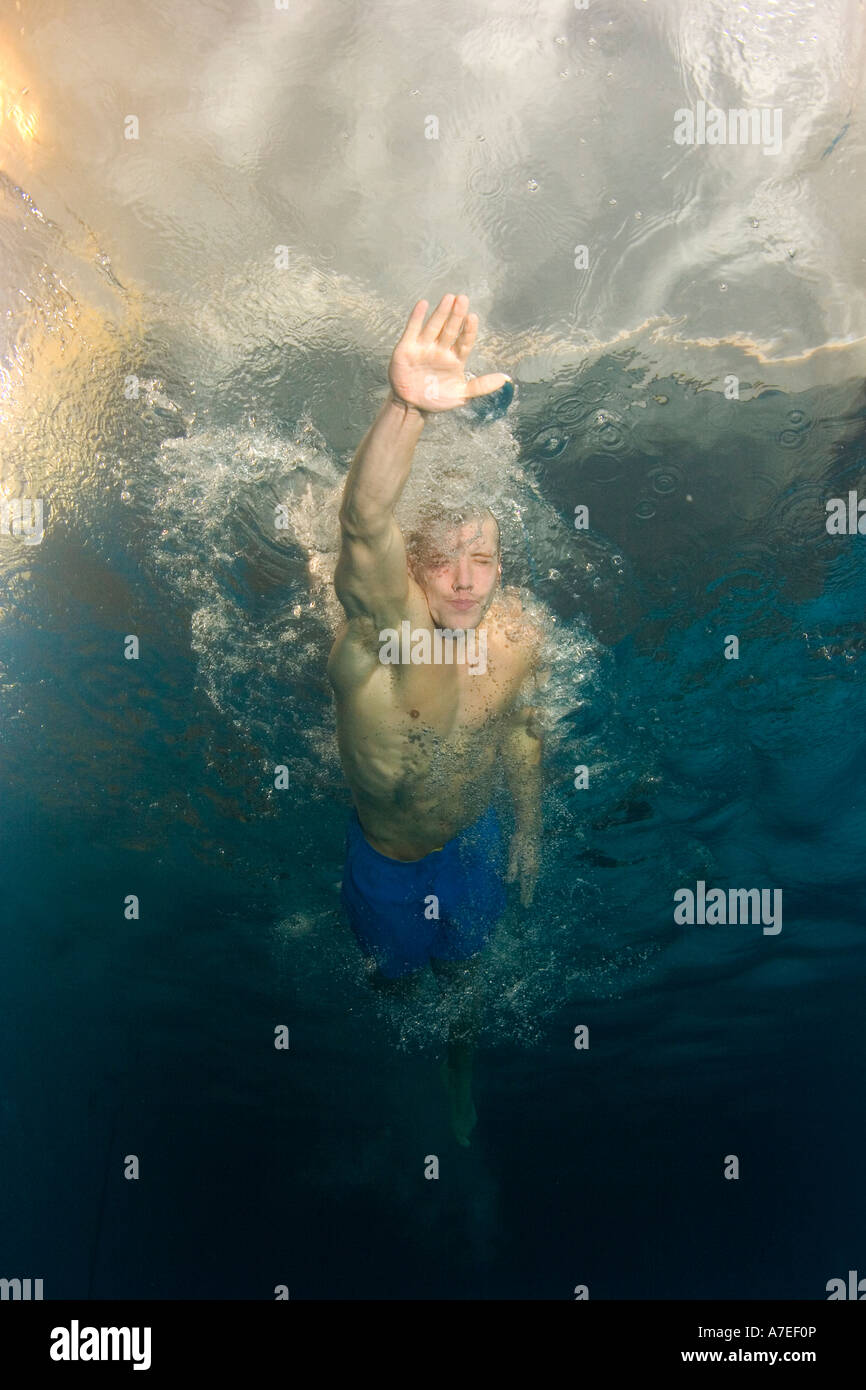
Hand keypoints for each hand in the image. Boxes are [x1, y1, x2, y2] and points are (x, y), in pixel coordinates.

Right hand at [388, 293, 509, 412]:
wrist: (411, 406)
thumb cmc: (437, 399)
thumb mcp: (461, 395)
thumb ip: (481, 386)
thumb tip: (504, 379)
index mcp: (455, 359)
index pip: (464, 341)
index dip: (468, 330)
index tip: (472, 318)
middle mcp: (440, 349)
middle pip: (450, 330)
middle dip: (456, 315)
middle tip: (462, 299)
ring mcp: (424, 347)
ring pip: (434, 326)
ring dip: (440, 312)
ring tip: (449, 298)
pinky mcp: (406, 348)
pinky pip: (412, 330)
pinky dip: (416, 317)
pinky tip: (423, 304)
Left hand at [506, 829, 538, 907]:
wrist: (530, 830)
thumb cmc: (519, 842)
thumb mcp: (512, 855)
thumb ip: (512, 869)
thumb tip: (510, 882)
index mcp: (528, 868)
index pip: (526, 885)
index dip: (525, 895)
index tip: (524, 904)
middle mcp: (535, 868)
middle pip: (531, 884)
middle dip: (529, 894)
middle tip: (527, 904)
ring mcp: (537, 864)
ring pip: (534, 879)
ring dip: (531, 888)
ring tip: (529, 895)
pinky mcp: (538, 860)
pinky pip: (535, 874)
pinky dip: (533, 880)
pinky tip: (530, 881)